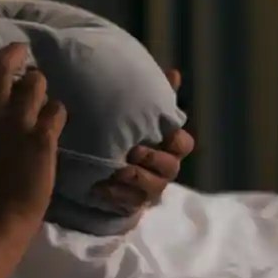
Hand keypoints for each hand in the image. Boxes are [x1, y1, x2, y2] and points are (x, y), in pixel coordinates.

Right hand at [0, 37, 67, 227]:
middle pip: (3, 67)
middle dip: (13, 53)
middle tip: (19, 51)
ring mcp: (19, 124)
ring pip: (35, 82)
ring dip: (37, 83)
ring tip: (37, 92)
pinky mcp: (44, 138)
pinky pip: (56, 109)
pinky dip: (55, 111)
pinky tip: (52, 120)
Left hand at [92, 69, 195, 213]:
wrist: (94, 166)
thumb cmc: (121, 134)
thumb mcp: (133, 112)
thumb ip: (153, 95)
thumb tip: (175, 73)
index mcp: (167, 147)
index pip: (183, 144)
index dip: (177, 141)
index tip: (165, 135)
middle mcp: (162, 170)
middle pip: (170, 169)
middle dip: (153, 160)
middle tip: (134, 150)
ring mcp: (147, 190)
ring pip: (153, 189)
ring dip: (136, 178)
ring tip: (118, 171)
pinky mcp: (130, 204)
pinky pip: (130, 204)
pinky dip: (116, 195)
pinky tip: (100, 187)